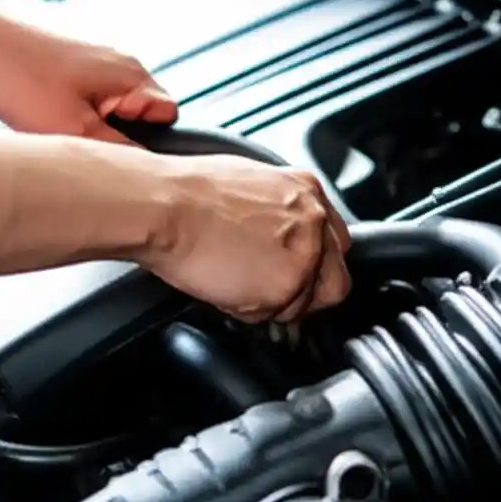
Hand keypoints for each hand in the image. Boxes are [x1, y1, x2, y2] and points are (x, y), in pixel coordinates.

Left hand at [0, 28, 176, 144]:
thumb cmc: (21, 78)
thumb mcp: (77, 131)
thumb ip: (120, 153)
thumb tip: (146, 172)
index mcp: (132, 75)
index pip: (168, 116)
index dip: (151, 141)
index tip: (123, 155)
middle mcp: (117, 68)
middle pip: (139, 120)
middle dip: (117, 139)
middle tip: (86, 148)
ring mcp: (92, 69)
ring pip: (109, 117)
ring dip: (89, 133)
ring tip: (59, 132)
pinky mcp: (68, 75)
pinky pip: (85, 109)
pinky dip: (70, 122)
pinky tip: (44, 124)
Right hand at [142, 155, 352, 322]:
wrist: (165, 206)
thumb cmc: (188, 193)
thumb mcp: (252, 185)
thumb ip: (282, 213)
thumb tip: (280, 239)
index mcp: (308, 191)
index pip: (335, 245)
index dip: (314, 267)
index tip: (297, 274)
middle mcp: (315, 221)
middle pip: (335, 280)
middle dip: (305, 294)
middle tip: (272, 293)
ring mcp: (305, 255)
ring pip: (303, 305)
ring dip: (271, 303)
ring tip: (233, 281)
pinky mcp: (285, 286)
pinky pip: (275, 316)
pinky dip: (250, 311)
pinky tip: (226, 288)